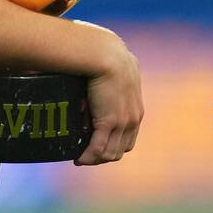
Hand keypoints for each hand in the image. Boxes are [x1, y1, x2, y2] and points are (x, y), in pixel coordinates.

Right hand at [71, 21, 143, 165]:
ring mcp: (122, 122)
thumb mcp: (114, 69)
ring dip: (94, 159)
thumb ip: (109, 77)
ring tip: (80, 158)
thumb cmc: (104, 56)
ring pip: (110, 152)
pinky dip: (87, 156)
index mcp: (135, 108)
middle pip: (120, 149)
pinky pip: (98, 148)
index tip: (98, 146)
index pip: (128, 137)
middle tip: (86, 155)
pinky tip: (77, 158)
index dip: (113, 145)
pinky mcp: (109, 121)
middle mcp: (132, 118)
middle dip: (103, 156)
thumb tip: (92, 74)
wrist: (105, 54)